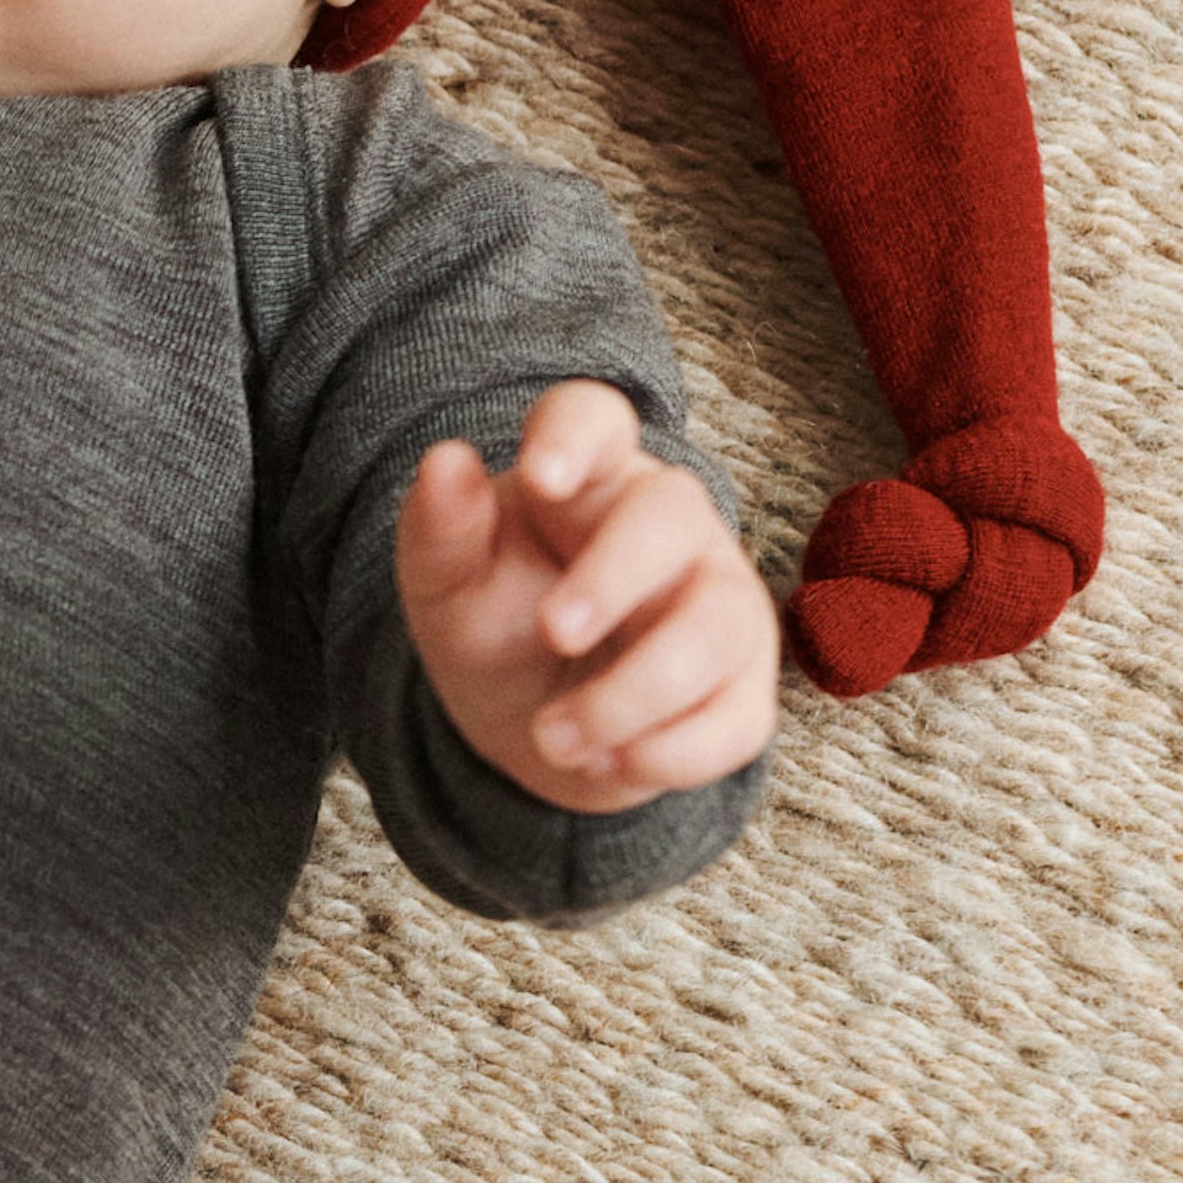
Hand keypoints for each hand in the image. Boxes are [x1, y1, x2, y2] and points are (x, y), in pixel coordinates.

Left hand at [395, 379, 778, 812]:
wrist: (530, 732)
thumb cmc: (495, 629)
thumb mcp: (447, 588)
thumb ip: (440, 530)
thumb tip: (443, 462)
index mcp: (588, 479)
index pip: (595, 419)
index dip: (575, 438)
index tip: (541, 478)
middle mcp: (669, 528)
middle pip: (672, 514)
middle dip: (614, 577)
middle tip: (551, 634)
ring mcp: (719, 605)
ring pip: (714, 626)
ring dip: (629, 693)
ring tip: (550, 737)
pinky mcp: (741, 692)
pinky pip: (733, 720)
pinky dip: (665, 754)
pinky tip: (603, 763)